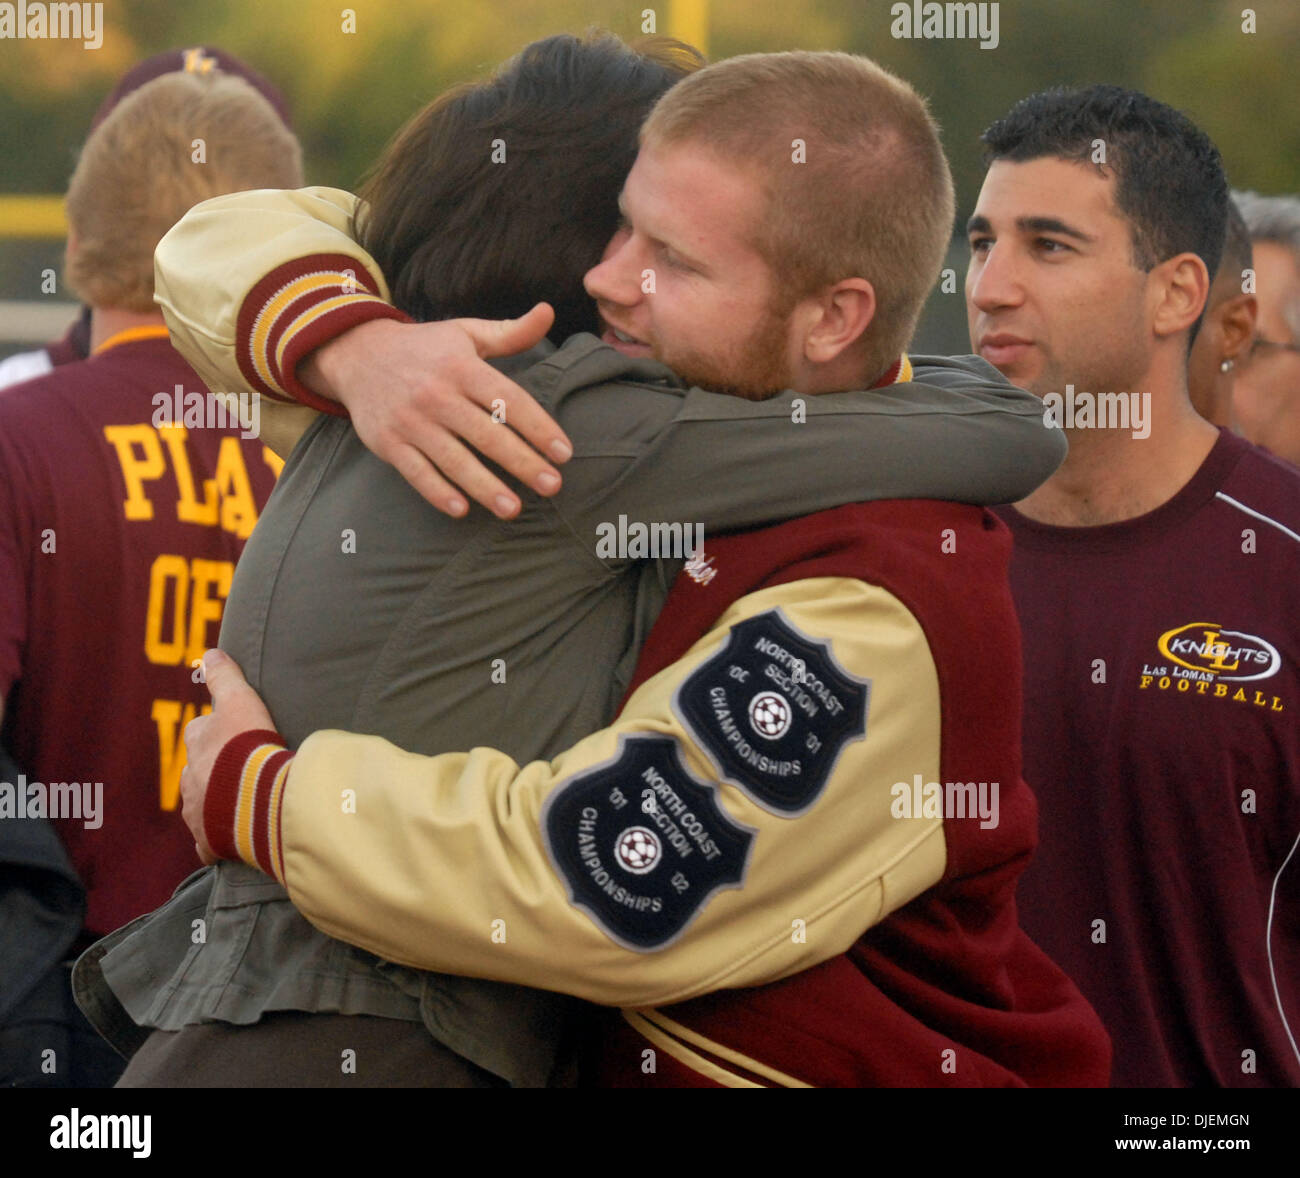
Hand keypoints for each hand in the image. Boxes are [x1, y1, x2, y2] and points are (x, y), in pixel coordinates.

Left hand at [181, 649, 274, 864]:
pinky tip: (237, 835)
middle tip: (244, 768)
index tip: (236, 734)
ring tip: (246, 800)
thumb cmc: (249, 745)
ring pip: (204, 803)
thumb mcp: (240, 700)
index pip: (202, 731)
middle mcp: (190, 776)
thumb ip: (225, 677)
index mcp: (198, 742)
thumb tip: (210, 652)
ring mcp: (198, 810)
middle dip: (215, 769)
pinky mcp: (209, 838)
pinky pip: (211, 839)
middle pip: (200, 768)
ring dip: (219, 801)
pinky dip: (220, 836)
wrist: (257, 798)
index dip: (219, 731)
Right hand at [299, 303, 573, 518]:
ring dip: (485, 487)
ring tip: (513, 509)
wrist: (356, 353)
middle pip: (487, 434)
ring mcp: (411, 421)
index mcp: (462, 367)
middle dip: (522, 463)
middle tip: (552, 486)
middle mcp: (437, 394)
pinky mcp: (388, 442)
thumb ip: (510, 332)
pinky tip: (461, 509)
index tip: (563, 452)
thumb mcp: (466, 333)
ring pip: (453, 459)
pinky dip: (437, 492)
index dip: (538, 427)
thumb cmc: (425, 348)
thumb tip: (548, 312)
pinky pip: (416, 472)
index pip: (508, 400)